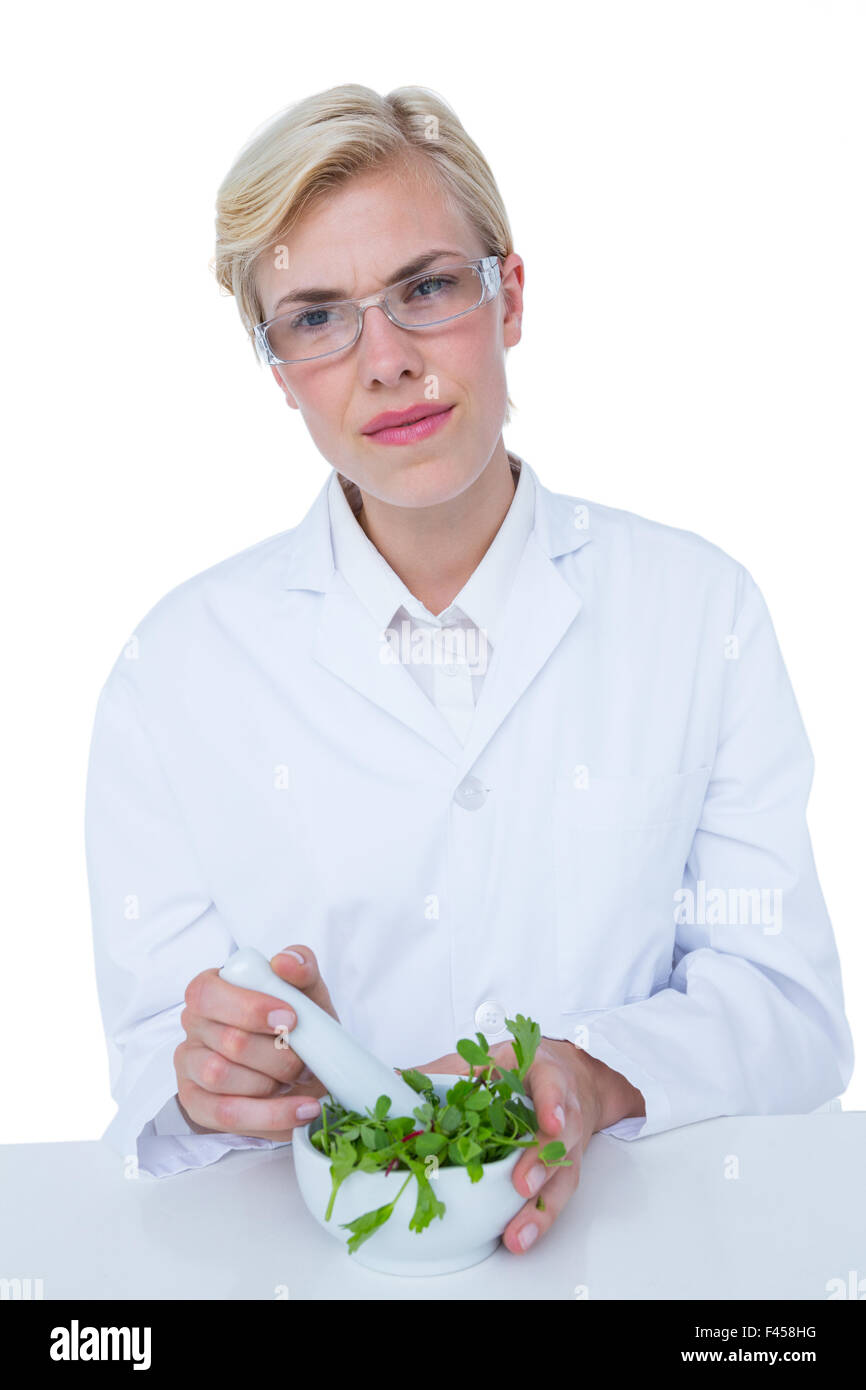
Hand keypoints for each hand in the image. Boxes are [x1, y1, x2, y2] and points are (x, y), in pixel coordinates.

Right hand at [173, 945, 339, 1139]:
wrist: (305, 1067)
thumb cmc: (298, 1023)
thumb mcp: (307, 991)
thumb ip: (301, 966)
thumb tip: (283, 963)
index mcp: (210, 988)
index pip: (209, 993)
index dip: (249, 1008)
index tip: (291, 1018)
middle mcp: (193, 1024)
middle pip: (227, 1040)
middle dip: (277, 1054)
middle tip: (304, 1058)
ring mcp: (190, 1066)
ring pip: (221, 1076)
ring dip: (271, 1082)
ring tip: (297, 1079)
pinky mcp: (197, 1104)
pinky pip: (226, 1114)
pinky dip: (271, 1115)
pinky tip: (301, 1110)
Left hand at [413, 1036, 614, 1254]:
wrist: (560, 1079)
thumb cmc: (515, 1070)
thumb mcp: (482, 1060)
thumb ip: (442, 1071)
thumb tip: (392, 1080)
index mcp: (540, 1072)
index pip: (552, 1082)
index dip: (552, 1102)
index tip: (549, 1123)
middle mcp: (562, 1109)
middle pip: (562, 1136)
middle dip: (543, 1161)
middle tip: (522, 1185)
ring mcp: (566, 1144)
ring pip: (563, 1174)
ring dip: (540, 1207)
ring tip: (517, 1234)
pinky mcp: (563, 1171)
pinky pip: (556, 1197)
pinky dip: (538, 1219)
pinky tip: (518, 1238)